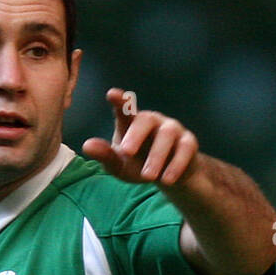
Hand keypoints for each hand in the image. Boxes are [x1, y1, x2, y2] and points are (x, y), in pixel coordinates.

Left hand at [82, 88, 198, 186]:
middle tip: (126, 152)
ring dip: (156, 156)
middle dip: (136, 135)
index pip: (125, 109)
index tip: (112, 94)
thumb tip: (87, 145)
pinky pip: (184, 149)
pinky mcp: (188, 143)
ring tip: (147, 177)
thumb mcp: (119, 165)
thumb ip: (105, 155)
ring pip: (167, 135)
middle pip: (145, 120)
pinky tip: (166, 180)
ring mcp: (172, 130)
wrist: (168, 176)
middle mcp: (152, 121)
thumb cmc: (137, 164)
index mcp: (132, 123)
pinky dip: (176, 165)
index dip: (119, 101)